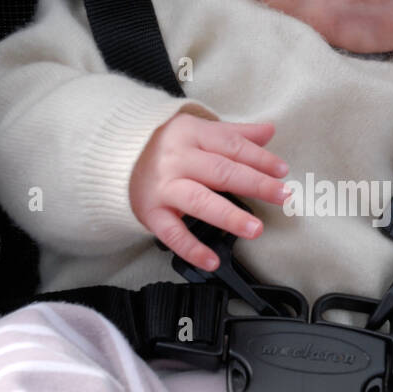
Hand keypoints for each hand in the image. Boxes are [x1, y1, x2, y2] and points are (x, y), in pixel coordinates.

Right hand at [129, 111, 289, 271]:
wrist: (110, 157)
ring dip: (230, 216)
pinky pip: (173, 233)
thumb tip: (269, 130)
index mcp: (191, 134)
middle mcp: (177, 159)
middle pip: (221, 171)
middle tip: (282, 196)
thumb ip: (234, 134)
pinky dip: (192, 249)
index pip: (231, 146)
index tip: (282, 171)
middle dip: (255, 184)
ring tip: (256, 229)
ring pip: (200, 201)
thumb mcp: (196, 130)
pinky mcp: (150, 212)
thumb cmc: (162, 144)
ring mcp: (163, 187)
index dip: (259, 158)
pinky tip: (212, 260)